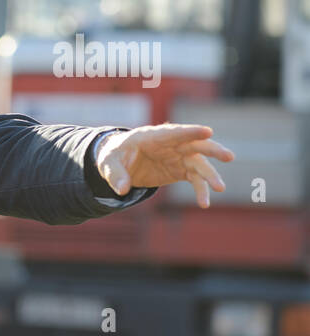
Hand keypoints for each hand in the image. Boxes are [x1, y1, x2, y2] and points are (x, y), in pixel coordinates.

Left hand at [95, 123, 233, 207]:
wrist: (119, 163)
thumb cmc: (113, 156)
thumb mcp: (107, 164)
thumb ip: (115, 175)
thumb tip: (122, 190)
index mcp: (152, 136)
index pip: (173, 132)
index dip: (189, 132)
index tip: (208, 131)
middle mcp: (170, 145)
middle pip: (195, 145)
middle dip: (211, 149)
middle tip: (229, 156)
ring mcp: (178, 157)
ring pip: (199, 163)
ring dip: (210, 175)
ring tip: (220, 188)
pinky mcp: (180, 170)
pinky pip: (194, 179)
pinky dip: (200, 190)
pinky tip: (204, 203)